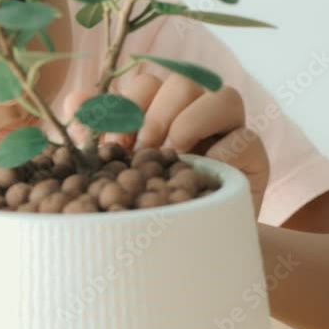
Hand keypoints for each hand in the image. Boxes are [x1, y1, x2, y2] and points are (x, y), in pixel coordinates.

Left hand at [64, 72, 269, 214]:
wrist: (186, 248)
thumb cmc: (141, 201)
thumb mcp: (107, 168)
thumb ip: (89, 135)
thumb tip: (74, 102)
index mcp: (158, 107)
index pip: (145, 82)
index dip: (125, 103)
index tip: (109, 140)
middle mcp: (195, 110)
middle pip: (181, 81)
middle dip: (153, 111)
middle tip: (136, 148)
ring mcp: (228, 129)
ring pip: (220, 95)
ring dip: (187, 122)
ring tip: (166, 154)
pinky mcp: (254, 155)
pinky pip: (245, 136)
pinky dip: (221, 150)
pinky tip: (198, 169)